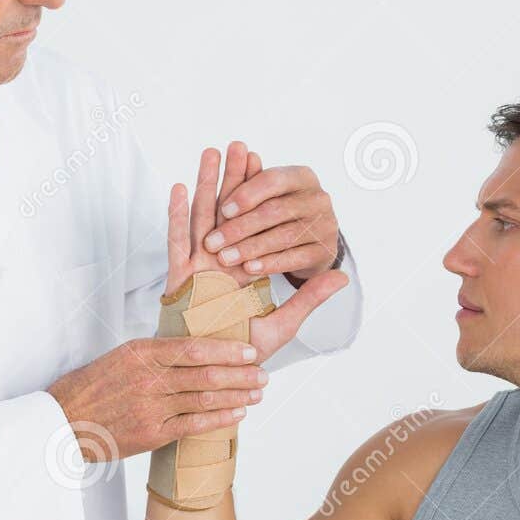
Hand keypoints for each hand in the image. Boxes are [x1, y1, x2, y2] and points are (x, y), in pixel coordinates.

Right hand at [47, 336, 267, 461]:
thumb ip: (157, 352)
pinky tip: (238, 413)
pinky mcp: (152, 433)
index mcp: (142, 352)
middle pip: (206, 374)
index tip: (248, 351)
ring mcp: (151, 407)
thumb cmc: (94, 386)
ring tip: (257, 393)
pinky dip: (220, 418)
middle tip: (263, 373)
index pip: (194, 348)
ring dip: (237, 396)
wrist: (64, 420)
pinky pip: (194, 424)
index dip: (226, 350)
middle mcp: (149, 378)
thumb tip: (195, 348)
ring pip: (205, 399)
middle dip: (241, 374)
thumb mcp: (122, 356)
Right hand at [168, 144, 348, 364]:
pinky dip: (178, 215)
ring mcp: (196, 268)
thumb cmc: (241, 353)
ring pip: (202, 217)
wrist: (213, 374)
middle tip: (239, 144)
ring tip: (211, 152)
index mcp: (241, 267)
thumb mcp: (282, 323)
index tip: (263, 162)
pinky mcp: (179, 279)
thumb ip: (309, 298)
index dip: (255, 191)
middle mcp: (218, 262)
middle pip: (224, 210)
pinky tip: (180, 187)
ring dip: (207, 185)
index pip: (250, 220)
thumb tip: (342, 278)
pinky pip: (177, 242)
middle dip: (232, 177)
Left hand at [201, 147, 340, 281]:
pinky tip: (249, 267)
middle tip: (213, 242)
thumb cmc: (281, 213)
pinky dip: (269, 263)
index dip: (246, 194)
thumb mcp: (268, 195)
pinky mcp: (325, 251)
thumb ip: (251, 180)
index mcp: (302, 176)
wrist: (312, 242)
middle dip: (240, 227)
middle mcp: (318, 198)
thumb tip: (237, 151)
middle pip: (275, 211)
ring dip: (250, 248)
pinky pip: (294, 258)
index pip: (272, 180)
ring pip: (283, 236)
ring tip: (225, 257)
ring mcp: (325, 225)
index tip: (223, 209)